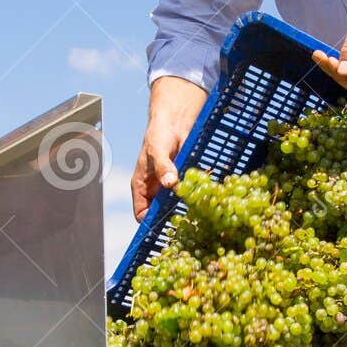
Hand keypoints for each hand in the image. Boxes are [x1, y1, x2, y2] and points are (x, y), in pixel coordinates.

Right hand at [133, 76, 208, 218]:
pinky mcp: (184, 182)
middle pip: (160, 214)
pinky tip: (204, 200)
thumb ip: (163, 167)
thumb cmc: (159, 134)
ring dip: (185, 210)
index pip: (141, 214)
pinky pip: (189, 196)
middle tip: (185, 223)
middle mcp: (154, 191)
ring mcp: (170, 188)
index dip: (150, 223)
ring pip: (175, 208)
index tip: (164, 225)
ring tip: (197, 213)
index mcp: (141, 187)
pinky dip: (196, 199)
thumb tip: (170, 183)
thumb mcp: (157, 150)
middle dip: (170, 220)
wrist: (176, 121)